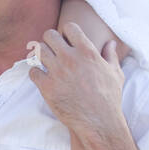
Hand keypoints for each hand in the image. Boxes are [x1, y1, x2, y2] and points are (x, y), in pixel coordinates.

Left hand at [28, 25, 125, 140]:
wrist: (99, 122)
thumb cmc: (109, 98)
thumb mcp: (115, 74)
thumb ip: (110, 56)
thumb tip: (111, 43)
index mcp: (87, 52)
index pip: (69, 27)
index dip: (67, 32)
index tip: (66, 39)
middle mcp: (70, 58)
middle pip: (49, 35)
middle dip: (50, 40)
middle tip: (52, 48)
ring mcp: (57, 72)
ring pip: (39, 51)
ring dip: (40, 55)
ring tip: (44, 61)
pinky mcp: (47, 87)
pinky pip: (33, 71)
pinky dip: (35, 73)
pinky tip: (41, 77)